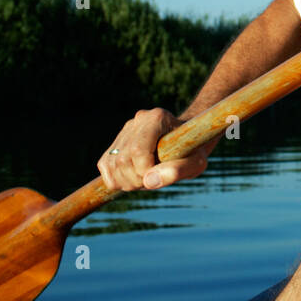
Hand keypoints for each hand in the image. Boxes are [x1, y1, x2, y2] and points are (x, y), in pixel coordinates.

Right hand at [97, 108, 212, 191]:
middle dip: (136, 179)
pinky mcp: (116, 141)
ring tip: (146, 178)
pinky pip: (105, 166)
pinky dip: (117, 179)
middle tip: (154, 180)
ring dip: (127, 182)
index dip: (144, 171)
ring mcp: (125, 129)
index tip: (157, 177)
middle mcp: (138, 120)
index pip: (138, 150)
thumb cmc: (193, 151)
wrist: (187, 140)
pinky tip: (135, 176)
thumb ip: (178, 170)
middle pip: (123, 160)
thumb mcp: (195, 163)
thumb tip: (149, 181)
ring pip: (111, 165)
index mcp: (157, 118)